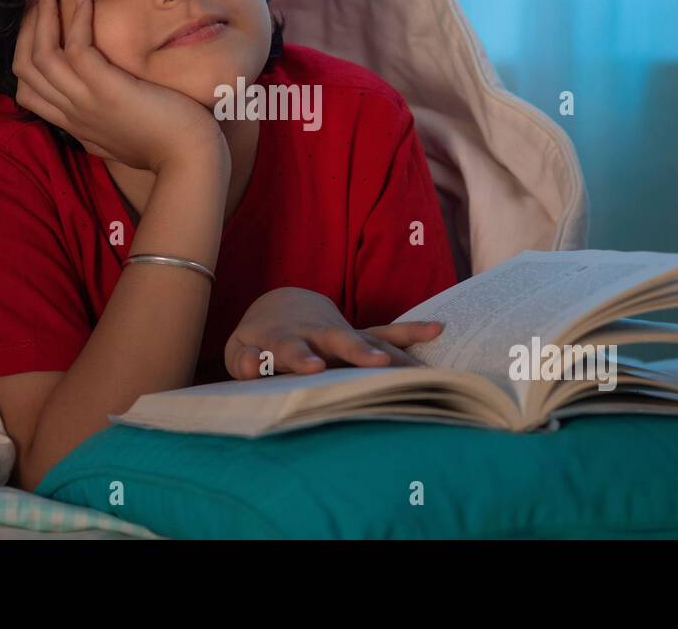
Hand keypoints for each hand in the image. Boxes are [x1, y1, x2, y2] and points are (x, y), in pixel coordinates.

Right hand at [12, 0, 226, 173]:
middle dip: (26, 28)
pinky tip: (86, 1)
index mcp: (74, 123)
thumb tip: (98, 109)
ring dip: (42, 17)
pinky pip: (77, 49)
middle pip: (26, 68)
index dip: (25, 54)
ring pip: (41, 56)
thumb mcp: (120, 138)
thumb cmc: (164, 147)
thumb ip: (101, 122)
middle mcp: (73, 113)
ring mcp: (86, 103)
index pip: (27, 90)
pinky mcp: (107, 91)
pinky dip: (78, 22)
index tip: (37, 26)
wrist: (189, 160)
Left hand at [224, 287, 445, 379]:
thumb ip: (243, 359)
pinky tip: (437, 329)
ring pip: (368, 339)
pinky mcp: (358, 336)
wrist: (281, 308)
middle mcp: (317, 331)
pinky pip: (386, 334)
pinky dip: (410, 333)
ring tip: (416, 368)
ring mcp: (342, 333)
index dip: (300, 356)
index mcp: (285, 336)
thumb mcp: (239, 348)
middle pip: (338, 341)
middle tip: (376, 363)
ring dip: (391, 352)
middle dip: (356, 352)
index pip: (291, 347)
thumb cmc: (256, 338)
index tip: (312, 367)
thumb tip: (254, 367)